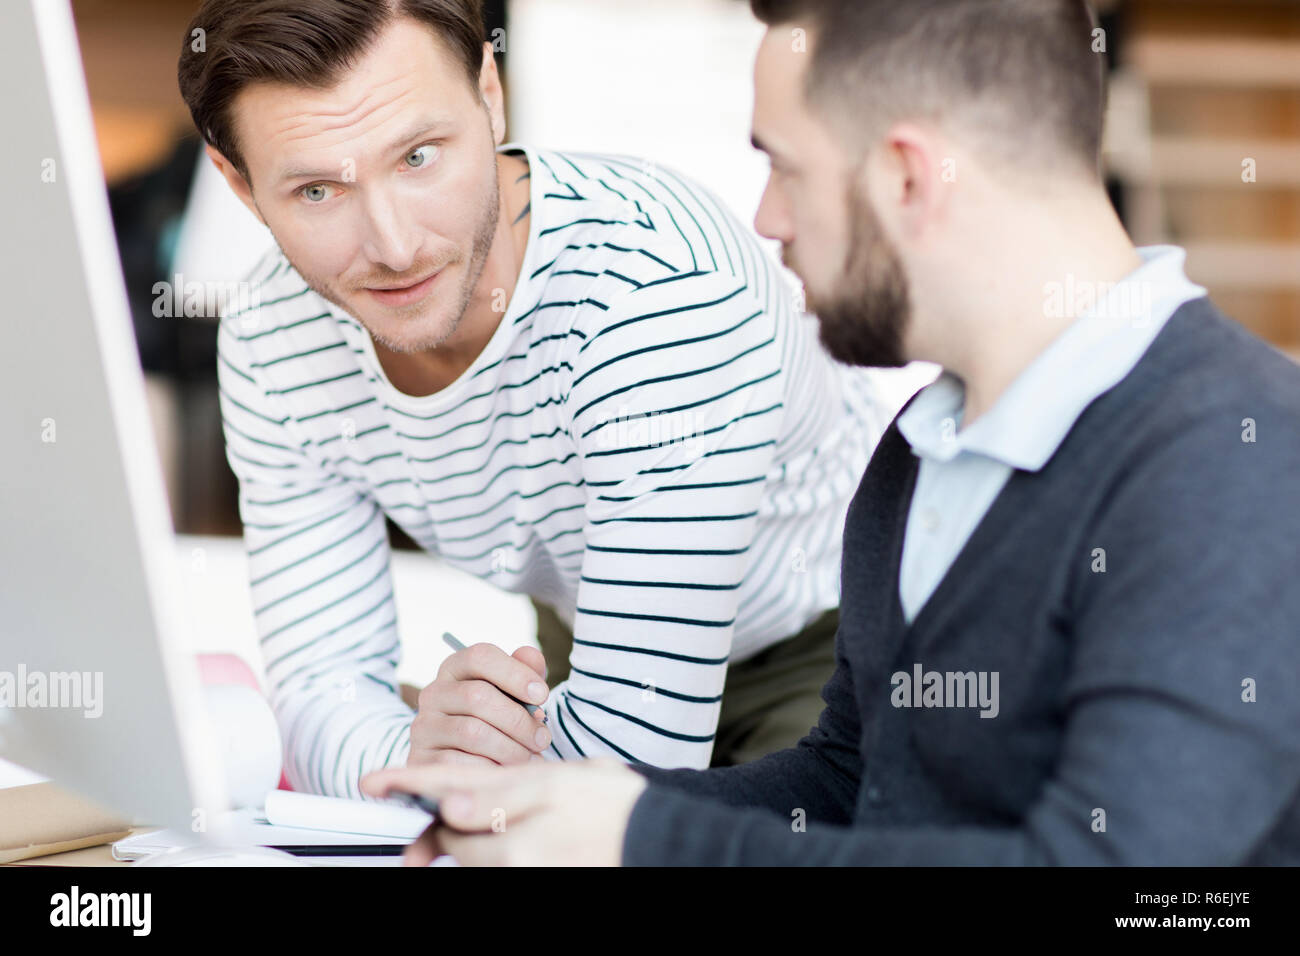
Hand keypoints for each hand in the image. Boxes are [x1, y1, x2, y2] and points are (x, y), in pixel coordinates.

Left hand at [361, 759, 648, 865]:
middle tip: (419, 822)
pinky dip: (487, 852)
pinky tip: (497, 840)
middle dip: (435, 824)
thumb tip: (451, 808)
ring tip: (461, 833)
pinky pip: (496, 866)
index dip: (408, 785)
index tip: (372, 782)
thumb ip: (502, 795)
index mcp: (516, 816)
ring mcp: (523, 868)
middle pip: (452, 836)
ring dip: (461, 841)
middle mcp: (513, 850)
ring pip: (472, 855)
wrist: (658, 838)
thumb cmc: (612, 803)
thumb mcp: (558, 783)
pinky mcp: (531, 876)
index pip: (447, 794)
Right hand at [407, 643, 551, 766]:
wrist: (462, 759)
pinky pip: (460, 764)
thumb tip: (531, 656)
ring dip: (510, 749)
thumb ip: (525, 671)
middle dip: (518, 720)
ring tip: (531, 759)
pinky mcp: (421, 759)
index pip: (480, 657)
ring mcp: (424, 727)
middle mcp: (433, 693)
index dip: (515, 673)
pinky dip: (491, 770)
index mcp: (455, 668)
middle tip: (543, 739)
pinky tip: (507, 773)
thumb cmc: (496, 719)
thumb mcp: (511, 693)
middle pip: (477, 697)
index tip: (542, 695)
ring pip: (472, 732)